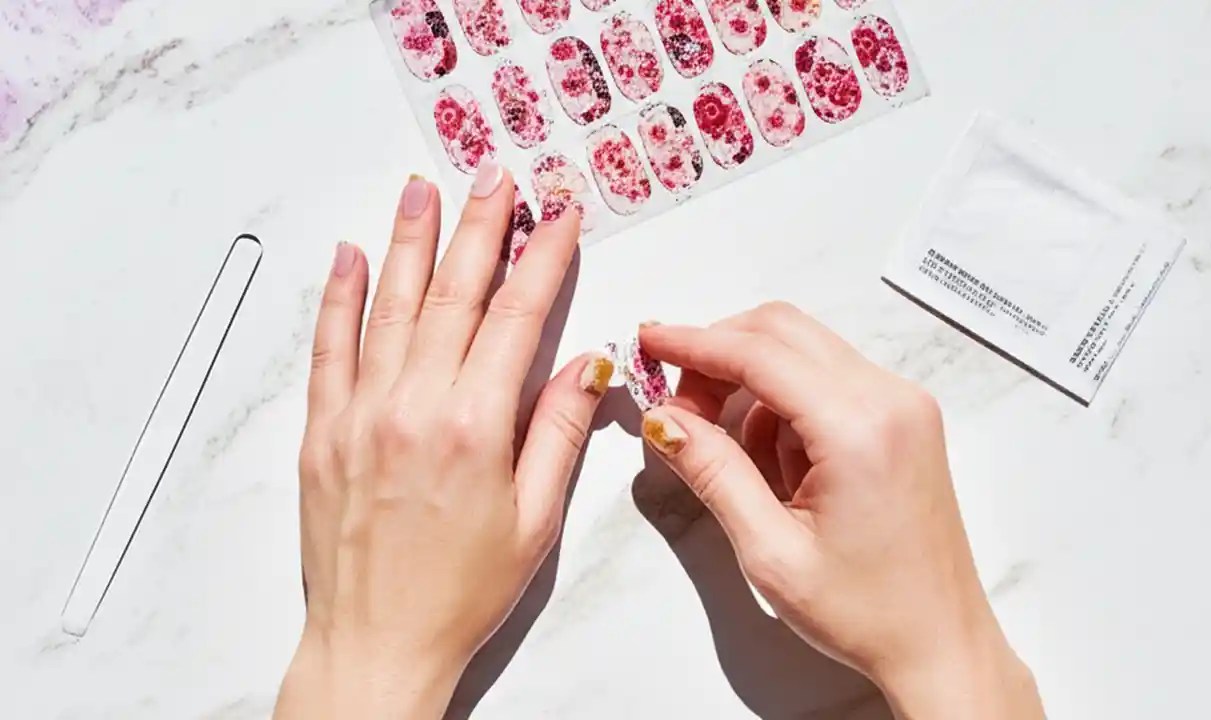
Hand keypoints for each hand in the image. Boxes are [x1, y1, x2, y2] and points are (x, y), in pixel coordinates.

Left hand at [275, 166, 612, 718]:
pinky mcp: (322, 431)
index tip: (556, 217)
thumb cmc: (459, 593)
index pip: (517, 317)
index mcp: (476, 426)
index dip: (542, 258)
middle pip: (453, 292)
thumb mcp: (536, 520)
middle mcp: (414, 407)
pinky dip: (339, 297)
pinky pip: (330, 348)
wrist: (377, 643)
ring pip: (389, 304)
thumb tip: (587, 367)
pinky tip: (349, 256)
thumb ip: (560, 432)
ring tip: (421, 190)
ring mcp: (361, 414)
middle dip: (479, 226)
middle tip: (493, 175)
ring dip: (409, 240)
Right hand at [638, 304, 1043, 719]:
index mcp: (860, 428)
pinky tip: (775, 464)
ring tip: (729, 455)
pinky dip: (784, 403)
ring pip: (803, 351)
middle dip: (719, 355)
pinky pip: (827, 380)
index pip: (760, 353)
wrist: (941, 644)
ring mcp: (904, 405)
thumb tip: (663, 419)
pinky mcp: (904, 419)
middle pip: (783, 331)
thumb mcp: (771, 551)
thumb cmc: (867, 612)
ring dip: (751, 383)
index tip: (647, 341)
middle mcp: (890, 399)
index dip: (694, 343)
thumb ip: (713, 472)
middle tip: (678, 407)